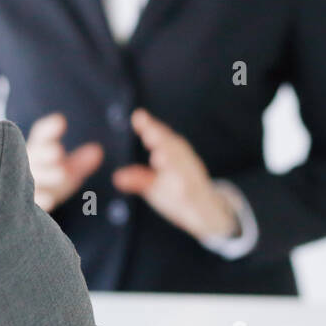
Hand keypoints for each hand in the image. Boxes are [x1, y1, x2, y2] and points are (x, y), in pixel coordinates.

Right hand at [25, 112, 103, 212]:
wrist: (28, 206)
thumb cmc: (50, 181)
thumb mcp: (67, 170)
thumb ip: (81, 162)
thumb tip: (97, 151)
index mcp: (38, 150)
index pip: (41, 136)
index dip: (49, 129)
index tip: (60, 122)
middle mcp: (28, 164)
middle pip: (35, 155)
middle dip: (44, 153)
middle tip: (57, 152)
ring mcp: (23, 183)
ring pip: (31, 176)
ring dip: (45, 175)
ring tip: (62, 173)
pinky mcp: (26, 203)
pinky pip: (31, 202)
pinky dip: (40, 201)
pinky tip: (50, 200)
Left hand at [112, 108, 237, 240]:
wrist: (208, 210)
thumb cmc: (178, 192)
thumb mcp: (155, 186)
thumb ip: (139, 178)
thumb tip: (117, 177)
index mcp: (174, 154)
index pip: (162, 137)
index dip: (150, 126)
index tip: (138, 116)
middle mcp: (186, 162)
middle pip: (174, 148)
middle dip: (162, 139)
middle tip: (148, 132)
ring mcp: (194, 179)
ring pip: (186, 168)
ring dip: (174, 161)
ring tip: (159, 156)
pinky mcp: (201, 197)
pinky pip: (195, 192)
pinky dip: (188, 188)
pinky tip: (180, 189)